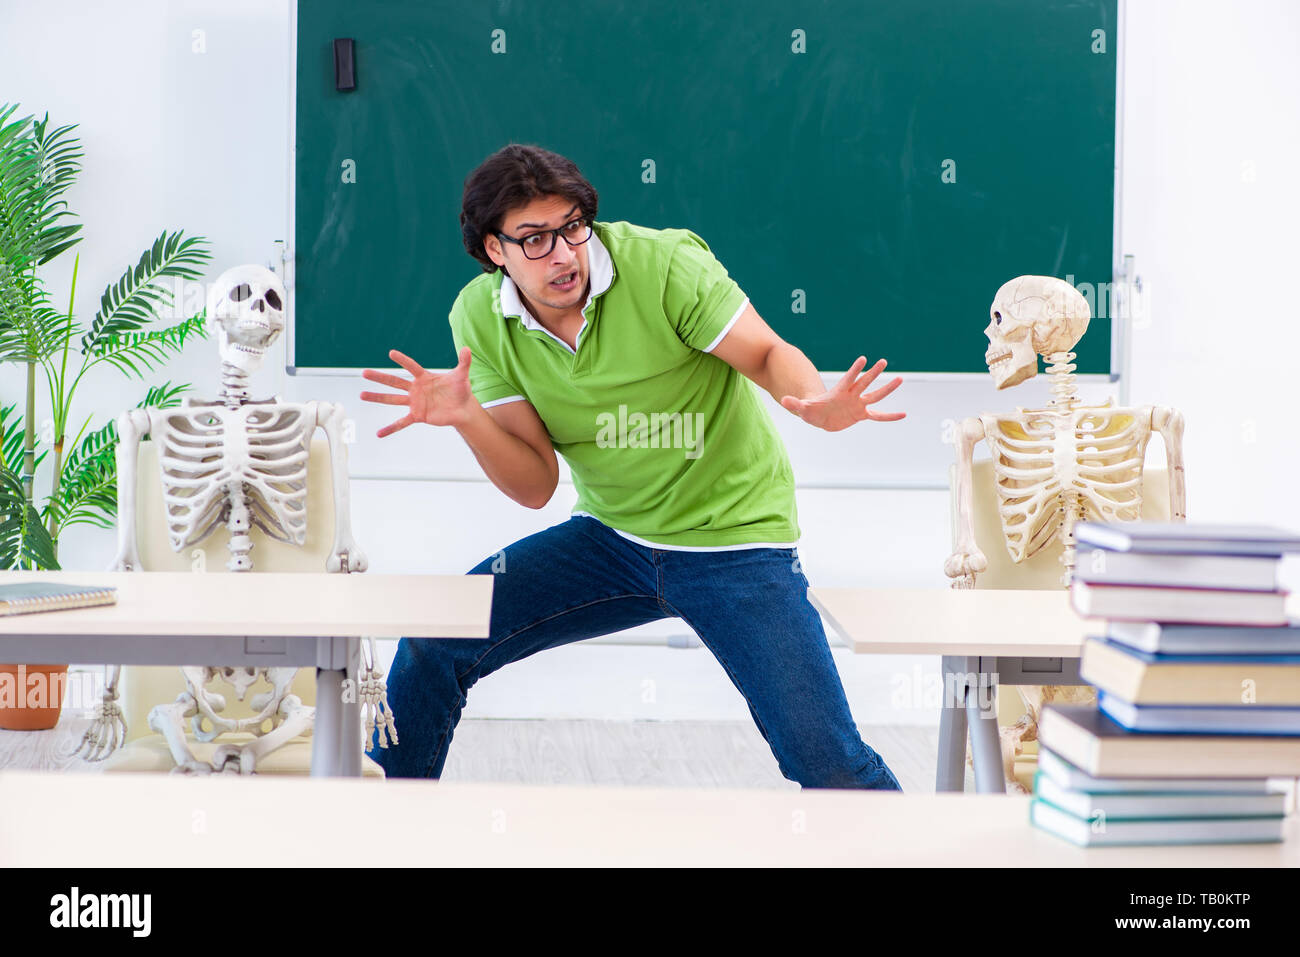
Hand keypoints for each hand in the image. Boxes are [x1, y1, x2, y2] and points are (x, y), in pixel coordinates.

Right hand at [360, 347, 475, 436]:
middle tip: (364, 372)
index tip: (391, 353)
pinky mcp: (418, 415)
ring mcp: (415, 402)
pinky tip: (379, 433)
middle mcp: (416, 389)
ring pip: (392, 399)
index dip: (402, 360)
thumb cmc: (461, 390)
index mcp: (424, 377)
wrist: (463, 409)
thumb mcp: (462, 375)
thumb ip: (463, 362)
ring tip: (362, 395)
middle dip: (379, 377)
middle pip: (394, 382)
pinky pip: (402, 423)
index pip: (411, 367)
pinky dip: (391, 428)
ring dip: (377, 397)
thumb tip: (467, 349)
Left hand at [779, 356, 904, 431]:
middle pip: (864, 382)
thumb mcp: (802, 409)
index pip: (848, 379)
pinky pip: (878, 416)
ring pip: (875, 395)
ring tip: (900, 379)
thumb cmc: (810, 410)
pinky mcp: (861, 415)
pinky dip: (890, 416)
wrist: (820, 418)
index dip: (855, 370)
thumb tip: (783, 400)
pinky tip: (903, 415)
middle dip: (873, 373)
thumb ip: (795, 404)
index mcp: (839, 392)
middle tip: (883, 361)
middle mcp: (851, 395)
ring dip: (887, 389)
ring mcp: (858, 404)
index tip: (863, 359)